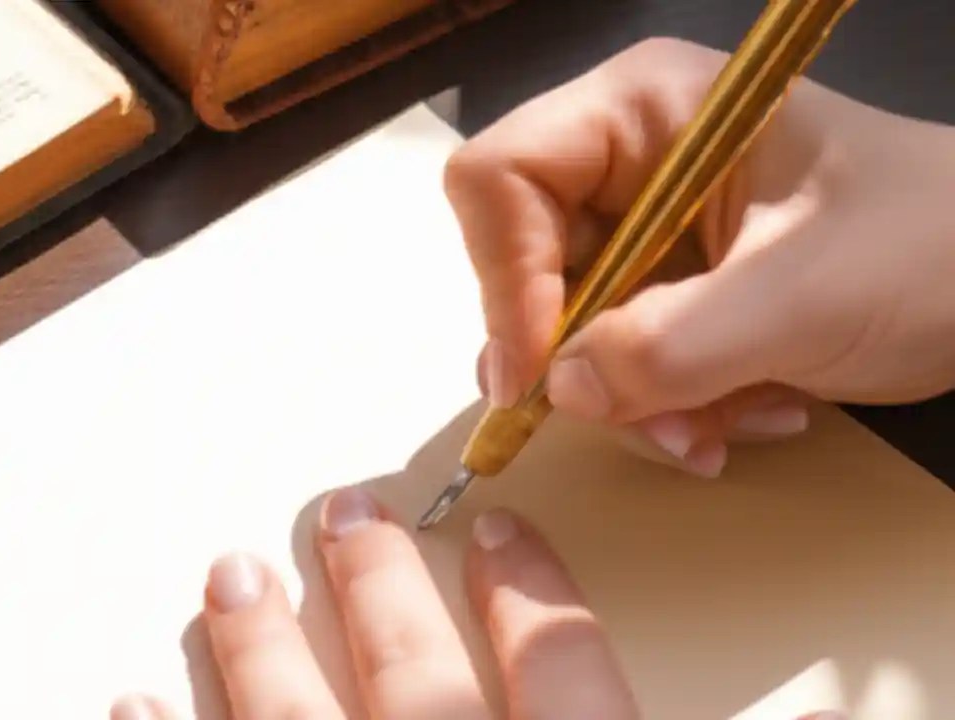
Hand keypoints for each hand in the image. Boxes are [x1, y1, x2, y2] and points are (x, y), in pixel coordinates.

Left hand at [109, 486, 841, 718]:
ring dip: (257, 646)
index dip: (536, 587)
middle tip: (346, 512)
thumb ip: (636, 713)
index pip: (565, 676)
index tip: (506, 528)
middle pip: (417, 682)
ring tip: (231, 572)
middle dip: (378, 586)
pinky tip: (135, 695)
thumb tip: (768, 700)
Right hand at [444, 38, 954, 477]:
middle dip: (581, 358)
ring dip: (632, 397)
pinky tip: (740, 413)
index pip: (501, 176)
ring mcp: (645, 223)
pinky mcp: (668, 281)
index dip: (504, 275)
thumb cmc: (928, 250)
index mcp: (644, 110)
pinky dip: (665, 402)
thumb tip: (557, 392)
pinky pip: (616, 353)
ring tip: (715, 430)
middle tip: (646, 419)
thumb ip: (667, 347)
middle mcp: (627, 158)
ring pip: (566, 325)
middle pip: (522, 261)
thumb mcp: (799, 298)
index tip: (540, 374)